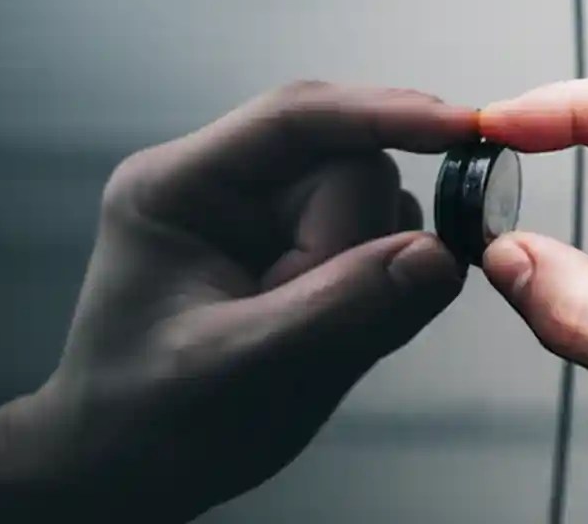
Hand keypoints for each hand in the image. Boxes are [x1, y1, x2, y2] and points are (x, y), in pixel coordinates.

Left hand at [0, 82, 475, 522]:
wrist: (127, 473)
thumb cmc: (148, 423)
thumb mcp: (240, 370)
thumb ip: (340, 310)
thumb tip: (438, 256)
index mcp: (180, 186)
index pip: (295, 118)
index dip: (382, 114)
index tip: (460, 128)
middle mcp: (228, 186)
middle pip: (349, 165)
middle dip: (356, 247)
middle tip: (314, 326)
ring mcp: (270, 219)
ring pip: (378, 206)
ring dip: (368, 275)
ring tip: (309, 342)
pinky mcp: (305, 253)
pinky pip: (381, 246)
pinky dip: (380, 290)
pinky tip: (335, 336)